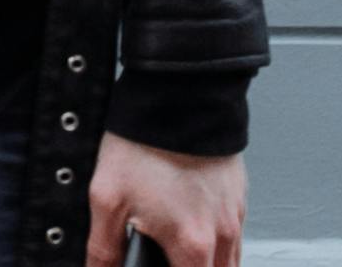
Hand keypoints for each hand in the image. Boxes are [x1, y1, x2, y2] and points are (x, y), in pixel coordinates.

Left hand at [94, 135, 242, 266]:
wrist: (178, 93)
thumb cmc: (145, 142)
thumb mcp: (108, 198)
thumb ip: (103, 249)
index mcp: (192, 244)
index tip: (154, 265)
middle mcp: (221, 233)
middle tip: (165, 257)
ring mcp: (233, 214)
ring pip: (229, 261)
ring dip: (208, 264)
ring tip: (178, 252)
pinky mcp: (237, 194)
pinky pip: (233, 235)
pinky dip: (217, 243)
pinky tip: (193, 227)